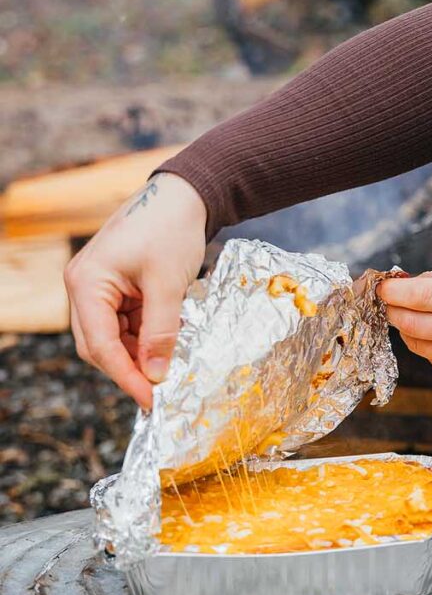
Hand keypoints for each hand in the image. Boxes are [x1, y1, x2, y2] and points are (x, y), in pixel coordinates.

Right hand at [64, 173, 207, 410]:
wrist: (183, 194)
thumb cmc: (171, 228)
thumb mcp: (169, 284)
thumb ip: (161, 332)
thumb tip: (157, 375)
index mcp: (86, 283)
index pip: (100, 345)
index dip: (126, 376)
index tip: (151, 400)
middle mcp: (83, 286)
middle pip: (98, 346)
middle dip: (129, 369)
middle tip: (160, 392)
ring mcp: (97, 287)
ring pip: (111, 338)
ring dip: (138, 354)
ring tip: (168, 369)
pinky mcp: (115, 287)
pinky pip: (124, 323)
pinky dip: (144, 338)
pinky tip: (166, 346)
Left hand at [377, 271, 431, 387]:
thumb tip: (405, 284)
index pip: (421, 297)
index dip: (394, 292)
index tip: (383, 287)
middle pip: (414, 325)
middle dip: (394, 311)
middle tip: (390, 302)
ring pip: (420, 346)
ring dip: (409, 330)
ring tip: (413, 317)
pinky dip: (429, 347)